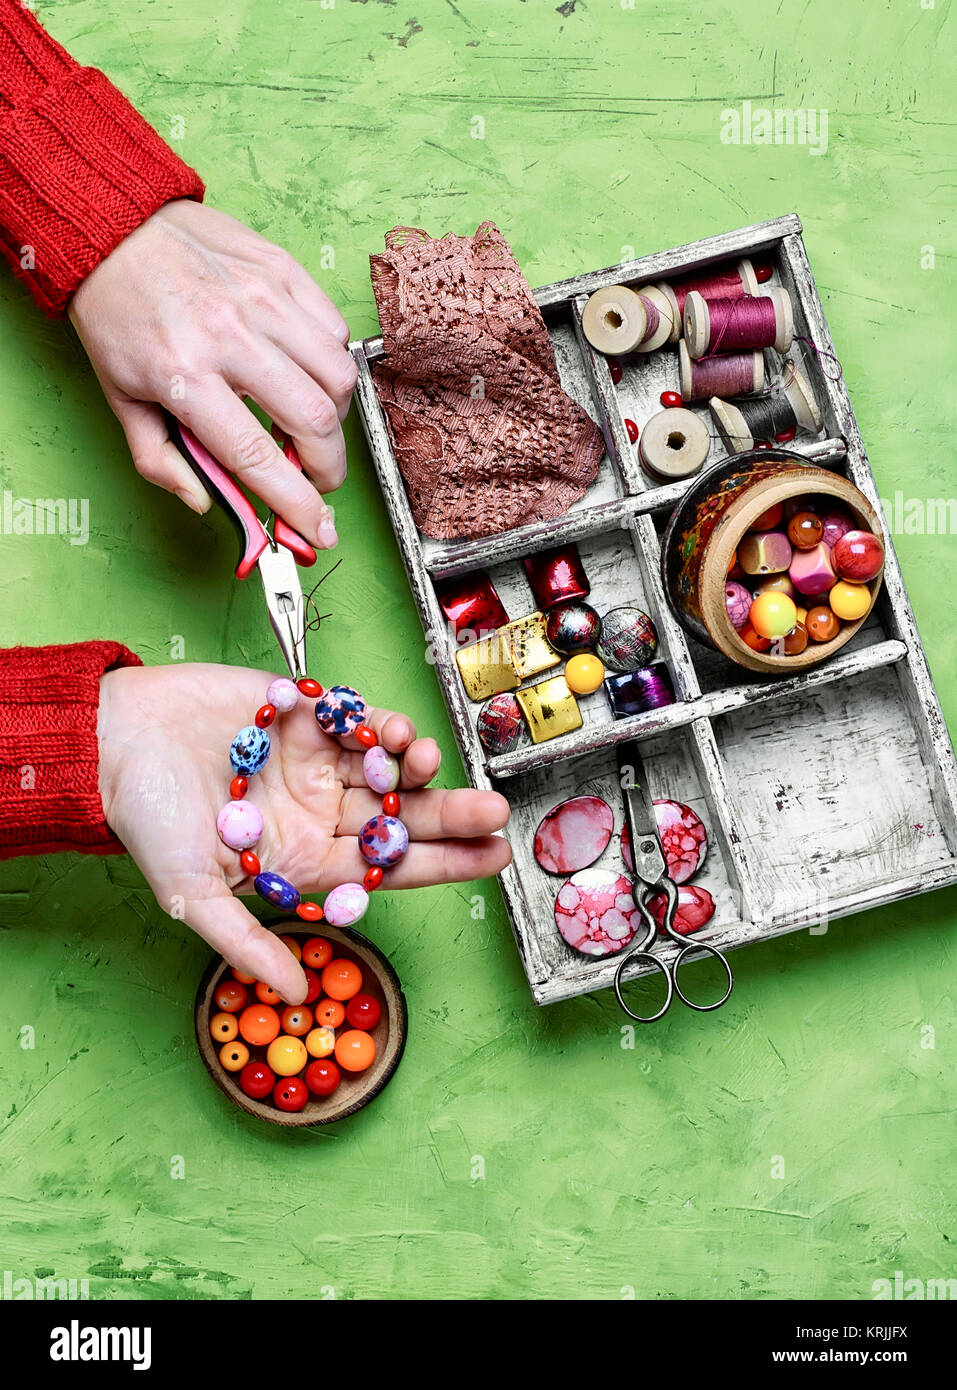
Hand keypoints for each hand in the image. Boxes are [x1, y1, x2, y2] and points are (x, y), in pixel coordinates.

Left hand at [69, 200, 356, 548]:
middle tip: (317, 477)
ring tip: (309, 422)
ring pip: (338, 376)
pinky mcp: (283, 271)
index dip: (297, 503)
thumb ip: (160, 459)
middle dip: (328, 466)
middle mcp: (230, 335)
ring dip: (335, 416)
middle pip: (315, 420)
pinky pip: (335, 331)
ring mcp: (263, 299)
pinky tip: (305, 371)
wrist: (114, 228)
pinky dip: (332, 364)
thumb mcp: (120, 396)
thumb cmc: (117, 313)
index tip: (318, 530)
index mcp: (184, 375)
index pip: (257, 456)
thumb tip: (207, 500)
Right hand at [97, 663, 511, 1002]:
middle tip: (494, 813)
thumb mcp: (191, 893)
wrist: (111, 741)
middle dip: (450, 815)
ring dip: (417, 766)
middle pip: (403, 817)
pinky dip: (383, 723)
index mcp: (305, 859)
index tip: (493, 857)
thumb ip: (246, 940)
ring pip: (388, 766)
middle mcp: (320, 812)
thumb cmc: (145, 820)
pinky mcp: (305, 714)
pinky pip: (359, 719)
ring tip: (428, 762)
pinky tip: (398, 732)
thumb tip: (296, 993)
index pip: (390, 867)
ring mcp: (316, 762)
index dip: (444, 863)